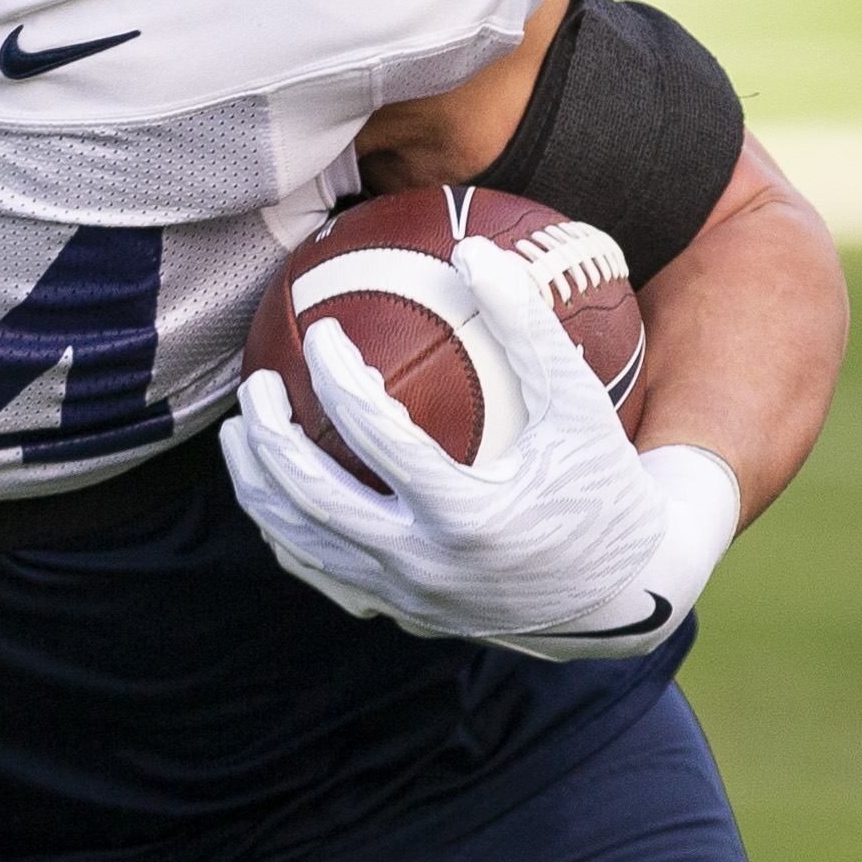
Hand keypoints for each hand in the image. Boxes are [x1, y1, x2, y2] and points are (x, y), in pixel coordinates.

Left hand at [218, 235, 739, 659]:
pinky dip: (284, 529)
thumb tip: (474, 248)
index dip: (337, 376)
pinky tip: (272, 488)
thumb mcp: (580, 408)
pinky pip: (318, 572)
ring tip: (240, 432)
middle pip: (312, 495)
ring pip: (298, 541)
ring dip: (256, 484)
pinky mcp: (397, 612)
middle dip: (270, 433)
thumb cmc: (602, 487)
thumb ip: (528, 329)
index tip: (323, 333)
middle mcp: (426, 564)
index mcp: (470, 516)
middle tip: (257, 383)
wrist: (622, 592)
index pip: (375, 434)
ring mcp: (404, 596)